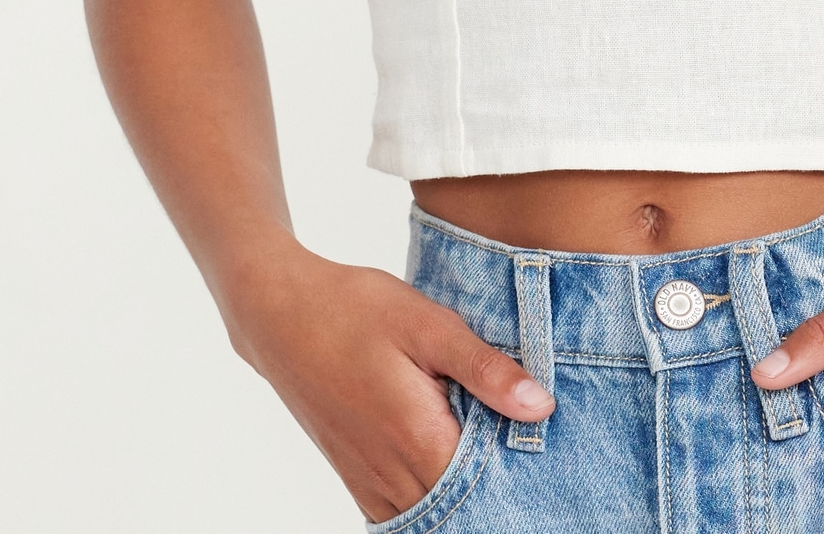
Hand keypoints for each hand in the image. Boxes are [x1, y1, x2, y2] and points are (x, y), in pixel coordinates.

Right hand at [222, 237, 553, 521]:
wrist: (281, 317)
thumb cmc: (355, 310)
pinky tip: (450, 453)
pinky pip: (404, 510)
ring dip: (465, 489)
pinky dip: (434, 493)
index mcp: (419, 439)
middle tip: (522, 440)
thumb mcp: (430, 325)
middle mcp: (392, 476)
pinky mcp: (356, 479)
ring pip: (433, 512)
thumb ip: (486, 370)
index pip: (489, 486)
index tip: (542, 440)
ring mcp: (370, 484)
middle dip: (498, 482)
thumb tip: (541, 407)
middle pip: (464, 506)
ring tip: (490, 443)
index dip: (522, 469)